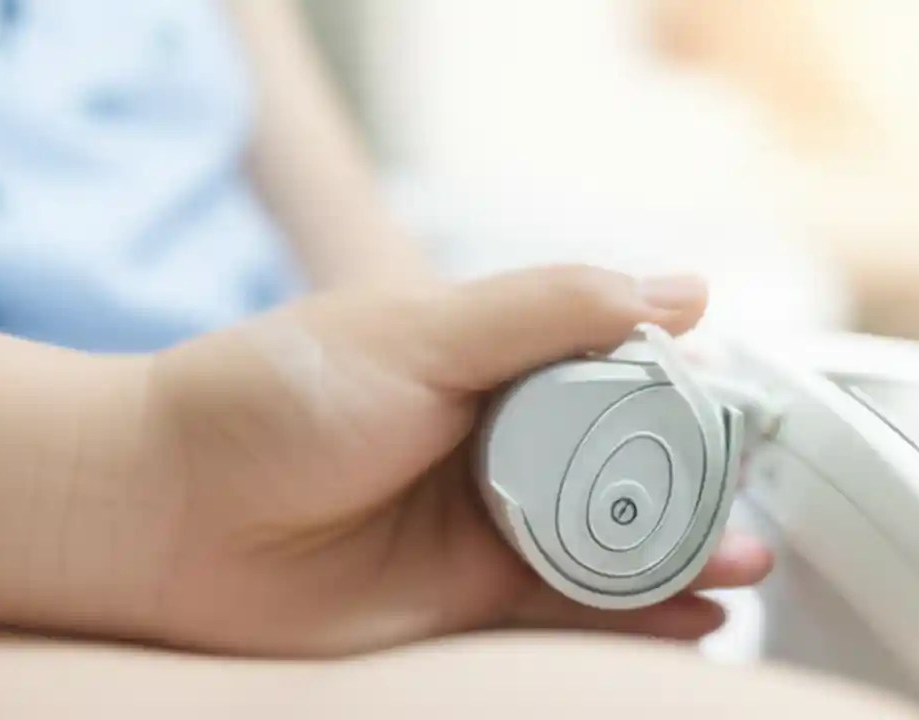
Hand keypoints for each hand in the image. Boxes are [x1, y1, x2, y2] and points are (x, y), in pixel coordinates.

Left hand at [136, 265, 771, 655]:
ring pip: (613, 540)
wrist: (166, 512)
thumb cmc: (277, 398)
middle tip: (751, 493)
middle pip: (630, 462)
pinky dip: (635, 617)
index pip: (620, 367)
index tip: (740, 403)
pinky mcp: (471, 596)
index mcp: (499, 359)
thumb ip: (549, 308)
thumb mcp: (422, 329)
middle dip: (698, 480)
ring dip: (684, 553)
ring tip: (745, 562)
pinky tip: (690, 619)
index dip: (684, 386)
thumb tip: (680, 290)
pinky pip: (572, 608)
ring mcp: (492, 521)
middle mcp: (505, 439)